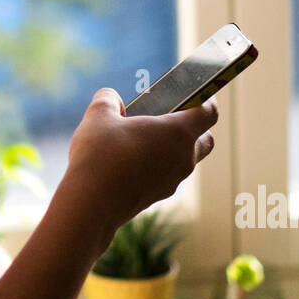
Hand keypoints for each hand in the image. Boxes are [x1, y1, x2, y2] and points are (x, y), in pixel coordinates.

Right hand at [63, 88, 219, 247]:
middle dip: (193, 127)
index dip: (206, 100)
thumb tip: (111, 98)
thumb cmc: (99, 157)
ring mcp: (172, 181)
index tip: (197, 93)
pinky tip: (128, 160)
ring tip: (142, 137)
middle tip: (168, 116)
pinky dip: (156, 165)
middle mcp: (183, 159)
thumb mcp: (99, 116)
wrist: (89, 204)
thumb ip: (108, 99)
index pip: (208, 113)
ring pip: (184, 160)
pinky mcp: (156, 197)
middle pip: (204, 140)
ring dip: (171, 148)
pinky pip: (165, 176)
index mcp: (178, 133)